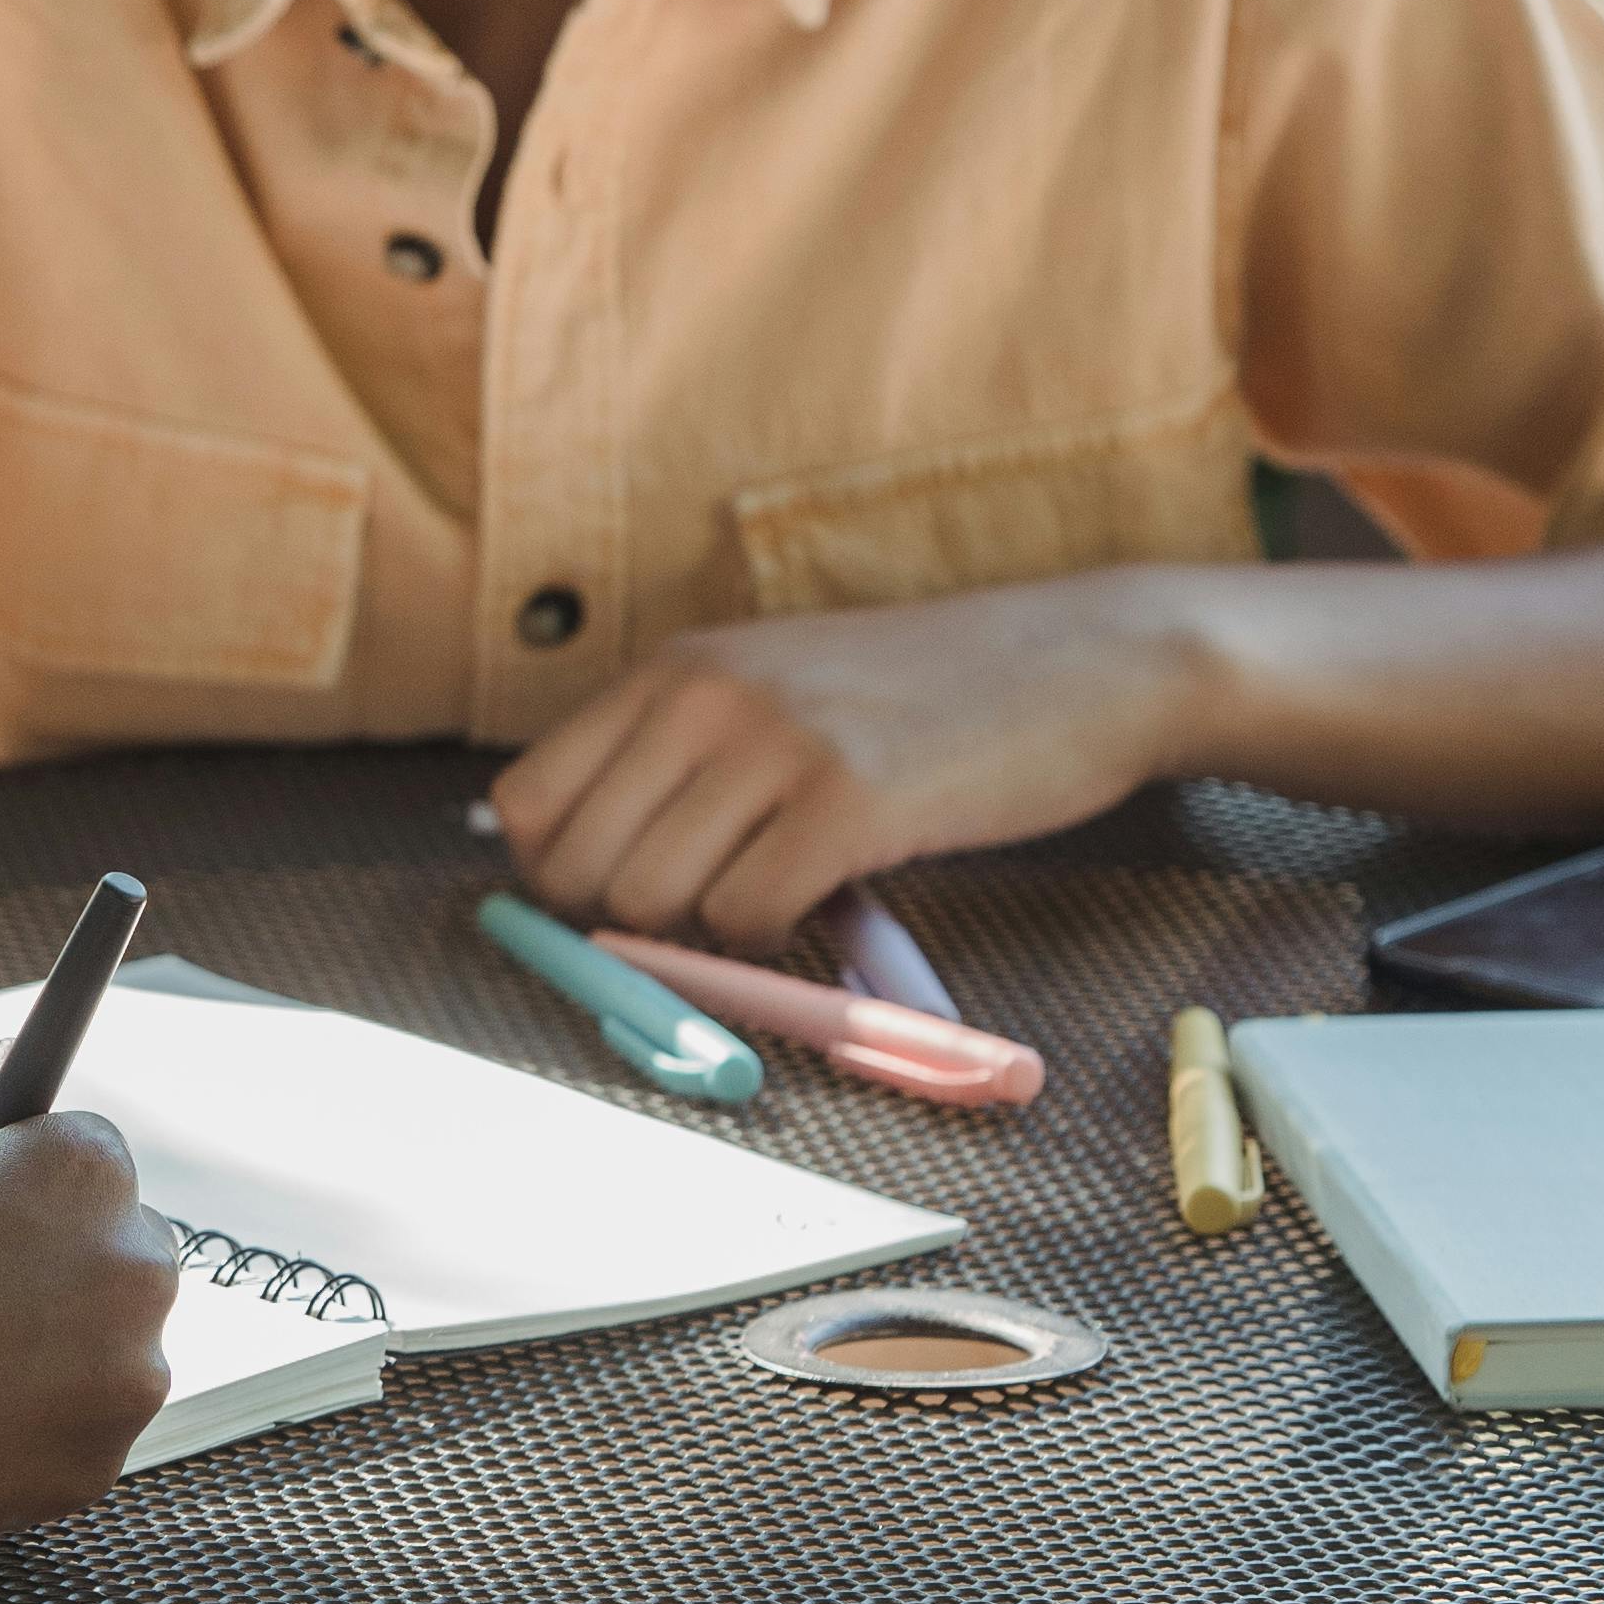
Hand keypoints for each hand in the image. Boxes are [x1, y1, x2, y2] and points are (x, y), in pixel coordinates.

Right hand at [0, 1114, 177, 1552]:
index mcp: (86, 1172)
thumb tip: (14, 1076)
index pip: (98, 1154)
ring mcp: (123, 1381)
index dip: (32, 1181)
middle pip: (122, 1250)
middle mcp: (133, 1270)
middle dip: (62, 1262)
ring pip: (111, 1348)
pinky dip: (34, 1429)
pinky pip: (82, 1431)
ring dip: (58, 1350)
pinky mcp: (94, 1468)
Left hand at [491, 571, 1207, 948]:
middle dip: (625, 923)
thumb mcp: (777, 696)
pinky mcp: (847, 800)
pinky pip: (746, 916)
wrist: (1077, 663)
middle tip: (706, 919)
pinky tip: (825, 904)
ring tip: (778, 900)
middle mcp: (703, 695)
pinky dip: (774, 940)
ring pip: (650, 900)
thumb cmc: (922, 702)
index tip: (618, 902)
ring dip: (706, 934)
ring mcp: (773, 742)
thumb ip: (683, 767)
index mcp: (673, 669)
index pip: (527, 799)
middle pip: (575, 865)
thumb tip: (579, 888)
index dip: (555, 877)